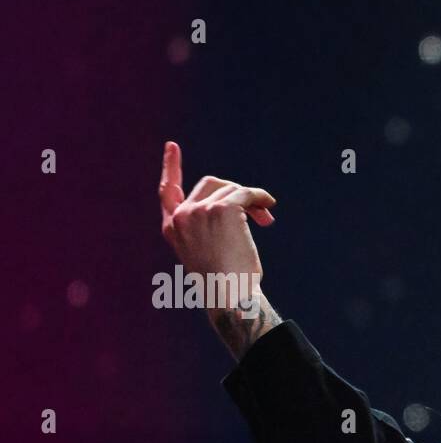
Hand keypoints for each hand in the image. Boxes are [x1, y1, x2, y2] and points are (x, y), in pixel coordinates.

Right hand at [158, 140, 276, 298]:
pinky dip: (260, 197)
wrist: (230, 295)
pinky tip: (270, 205)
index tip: (172, 146)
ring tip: (265, 219)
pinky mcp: (221, 209)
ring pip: (231, 188)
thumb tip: (243, 204)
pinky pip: (246, 193)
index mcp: (172, 228)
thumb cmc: (226, 282)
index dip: (170, 167)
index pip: (167, 192)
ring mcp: (199, 210)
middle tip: (256, 211)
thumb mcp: (209, 251)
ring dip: (251, 201)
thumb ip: (210, 226)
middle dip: (235, 193)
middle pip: (210, 184)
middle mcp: (181, 216)